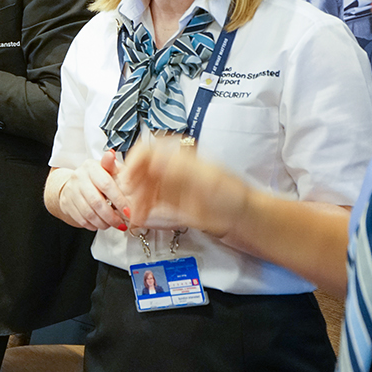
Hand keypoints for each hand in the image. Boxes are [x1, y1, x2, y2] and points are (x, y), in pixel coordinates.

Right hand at [54, 151, 130, 230]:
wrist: (75, 183)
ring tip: (113, 224)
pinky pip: (81, 220)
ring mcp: (71, 191)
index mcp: (91, 167)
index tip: (128, 211)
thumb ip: (113, 165)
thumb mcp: (108, 169)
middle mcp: (79, 177)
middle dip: (112, 217)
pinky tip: (102, 224)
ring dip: (103, 223)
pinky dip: (94, 225)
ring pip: (89, 213)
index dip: (119, 200)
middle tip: (122, 223)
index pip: (106, 185)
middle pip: (96, 202)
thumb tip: (111, 154)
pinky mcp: (67, 204)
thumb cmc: (97, 177)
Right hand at [117, 134, 251, 240]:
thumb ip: (180, 169)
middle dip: (131, 186)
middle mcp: (171, 169)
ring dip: (134, 201)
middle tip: (128, 203)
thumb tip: (155, 159)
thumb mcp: (207, 179)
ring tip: (134, 216)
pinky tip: (140, 220)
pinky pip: (149, 204)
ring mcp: (171, 187)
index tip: (127, 181)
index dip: (133, 163)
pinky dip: (141, 211)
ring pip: (142, 189)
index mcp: (179, 157)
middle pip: (140, 171)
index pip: (146, 151)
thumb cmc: (232, 196)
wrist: (244, 219)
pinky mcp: (172, 204)